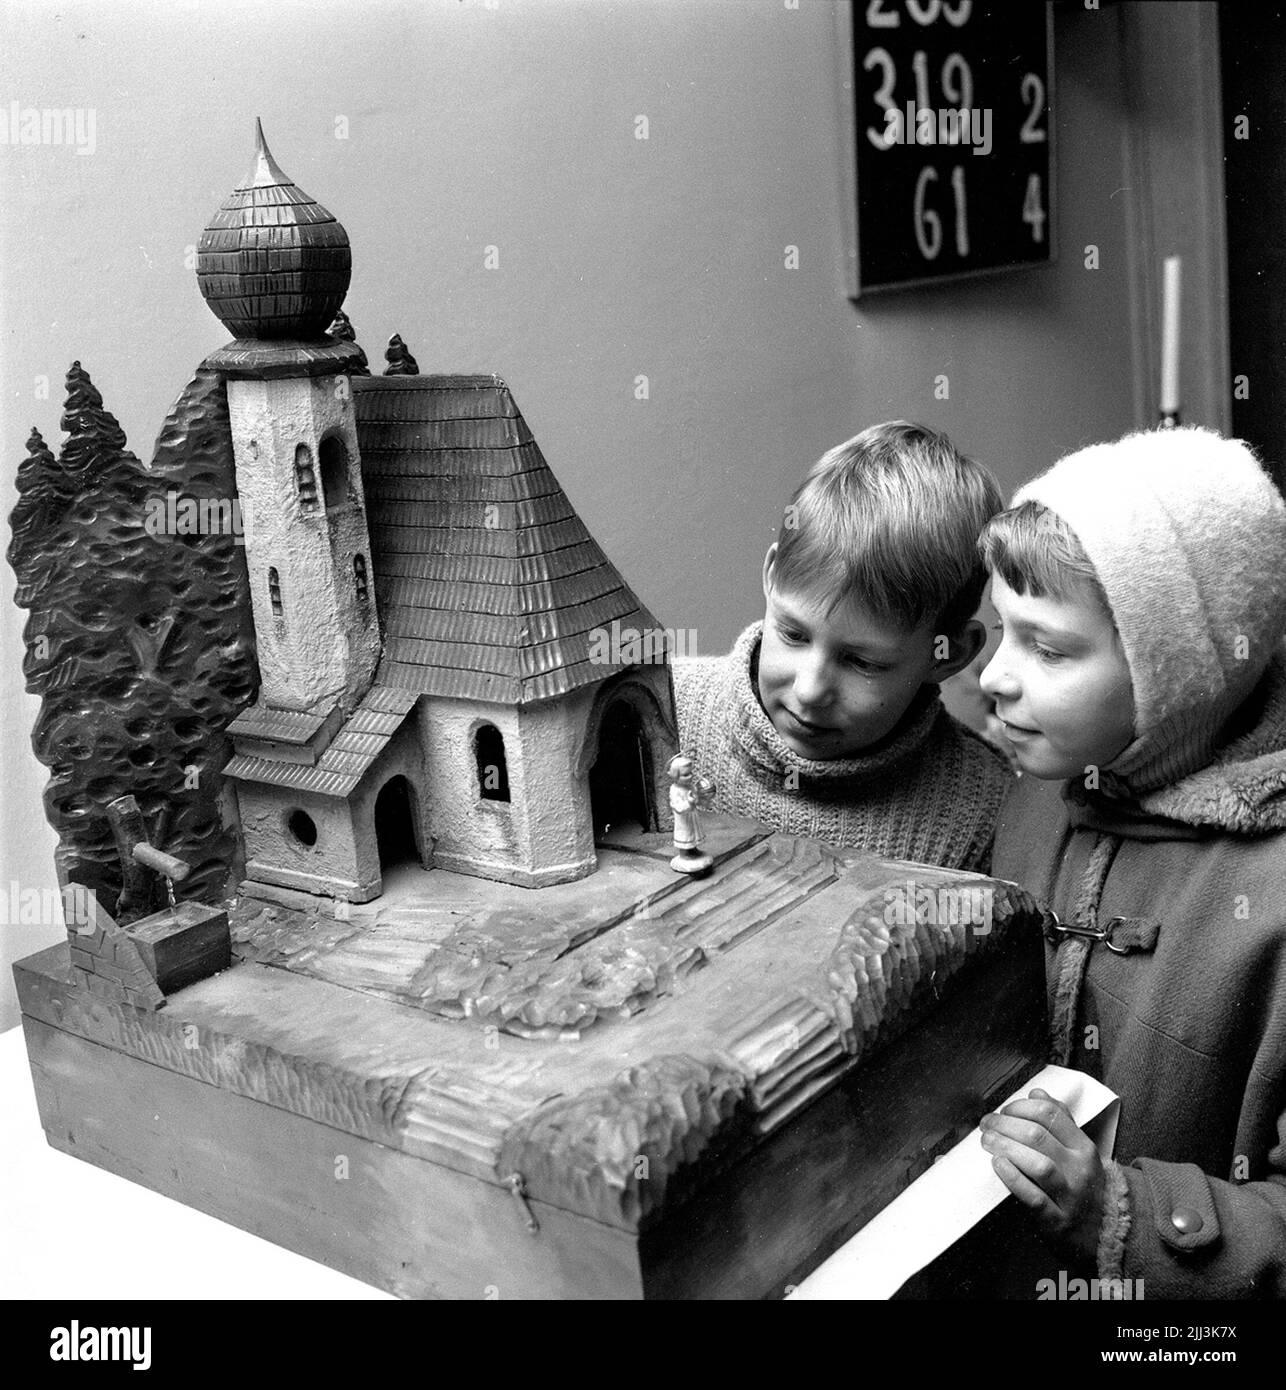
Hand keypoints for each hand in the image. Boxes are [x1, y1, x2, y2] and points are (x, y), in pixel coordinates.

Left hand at [979, 1087, 1105, 1267]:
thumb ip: (1061, 1120)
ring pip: (1038, 1164)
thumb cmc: (1085, 1187)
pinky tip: (998, 1165)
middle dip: (1005, 1125)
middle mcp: (1079, 1169)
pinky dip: (1013, 1178)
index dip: (1020, 1107)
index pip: (1050, 1115)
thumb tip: (1037, 1092)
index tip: (1004, 1110)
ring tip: (988, 1141)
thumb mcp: (1081, 1151)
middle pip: (1038, 1136)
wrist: (1105, 1234)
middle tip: (986, 1124)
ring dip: (1006, 1147)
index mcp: (1084, 1148)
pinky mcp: (1056, 1221)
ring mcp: (1069, 1196)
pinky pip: (1034, 1197)